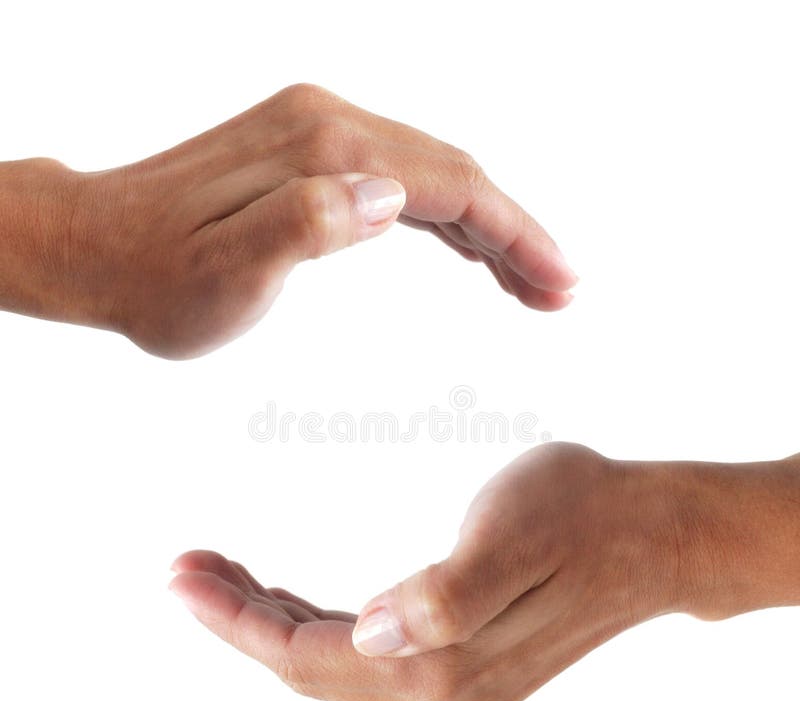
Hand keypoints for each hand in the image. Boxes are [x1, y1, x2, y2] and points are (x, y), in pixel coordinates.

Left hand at [1, 84, 576, 358]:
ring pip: (433, 176)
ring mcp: (319, 135)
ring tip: (528, 283)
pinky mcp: (309, 154)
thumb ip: (303, 226)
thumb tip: (389, 199)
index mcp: (322, 153)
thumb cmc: (156, 279)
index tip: (561, 283)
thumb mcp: (223, 275)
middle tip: (561, 292)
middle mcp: (328, 127)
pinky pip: (400, 179)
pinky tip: (466, 247)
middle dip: (517, 235)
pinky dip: (445, 216)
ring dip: (489, 228)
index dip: (516, 235)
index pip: (451, 185)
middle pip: (455, 173)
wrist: (94, 248)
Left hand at [168, 444, 799, 700]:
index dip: (238, 622)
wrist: (647, 532)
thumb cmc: (581, 513)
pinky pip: (357, 654)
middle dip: (238, 621)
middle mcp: (443, 693)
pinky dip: (308, 622)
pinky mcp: (458, 662)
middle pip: (307, 667)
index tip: (181, 577)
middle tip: (183, 569)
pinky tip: (283, 594)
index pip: (308, 658)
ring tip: (216, 574)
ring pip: (327, 663)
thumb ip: (449, 596)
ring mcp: (451, 685)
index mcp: (446, 668)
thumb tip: (374, 631)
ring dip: (267, 621)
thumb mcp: (516, 534)